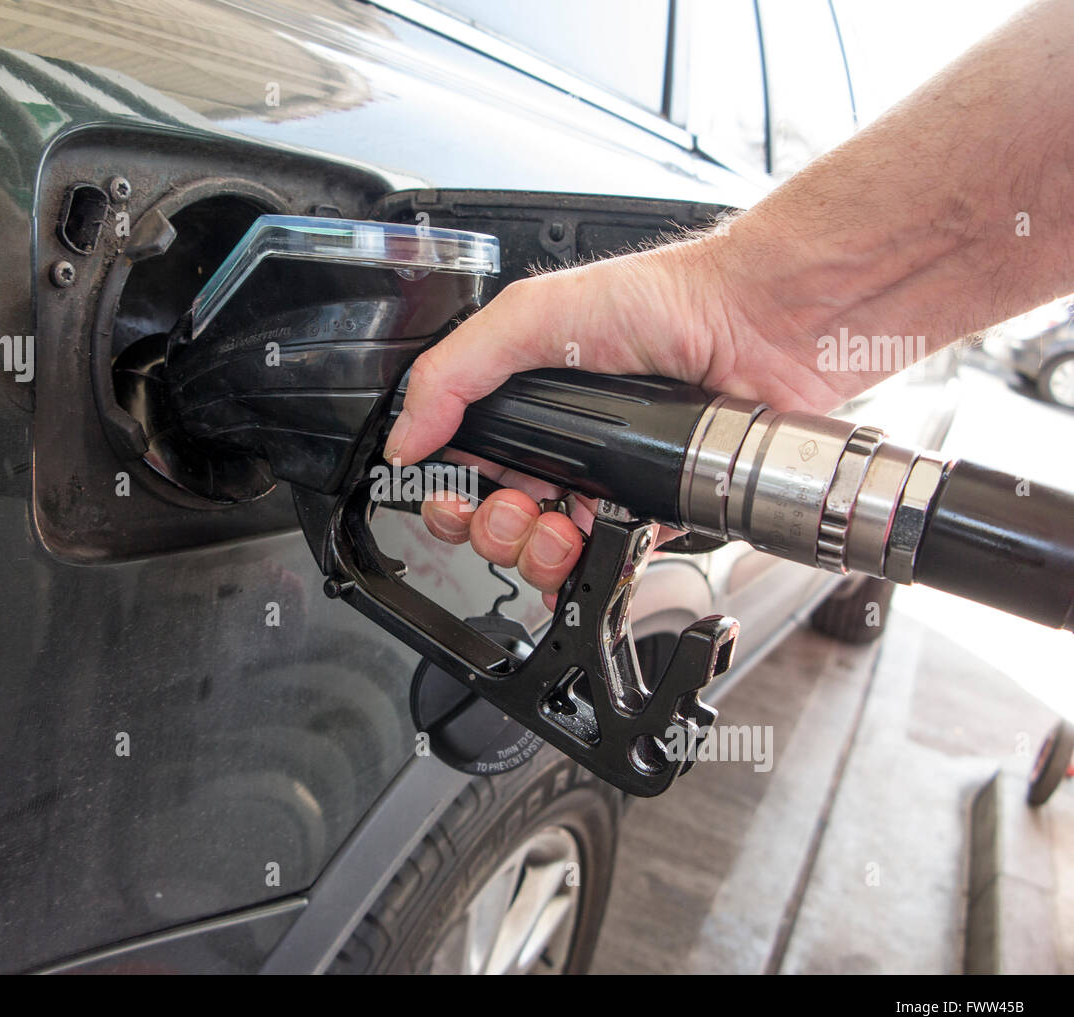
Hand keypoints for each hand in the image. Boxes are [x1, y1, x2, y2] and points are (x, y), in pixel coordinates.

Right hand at [385, 235, 846, 604]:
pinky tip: (589, 552)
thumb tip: (405, 436)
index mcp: (521, 405)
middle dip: (490, 529)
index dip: (447, 494)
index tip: (452, 497)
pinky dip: (589, 574)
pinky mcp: (650, 514)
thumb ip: (454, 374)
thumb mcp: (529, 317)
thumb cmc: (656, 302)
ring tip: (557, 526)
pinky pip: (606, 565)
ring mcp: (603, 486)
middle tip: (513, 506)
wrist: (752, 326)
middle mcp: (558, 449)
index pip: (459, 469)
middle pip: (493, 521)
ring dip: (535, 554)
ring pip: (542, 553)